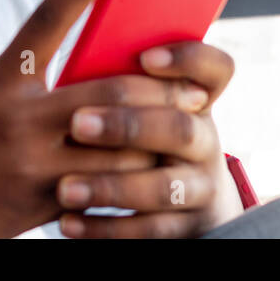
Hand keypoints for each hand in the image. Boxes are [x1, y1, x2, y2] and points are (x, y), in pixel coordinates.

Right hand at [0, 0, 212, 237]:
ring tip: (186, 132)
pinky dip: (126, 184)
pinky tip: (151, 180)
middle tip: (194, 87)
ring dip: (155, 141)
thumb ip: (22, 81)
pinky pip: (98, 191)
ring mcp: (31, 167)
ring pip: (117, 149)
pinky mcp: (39, 207)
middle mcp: (18, 120)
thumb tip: (77, 66)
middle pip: (109, 94)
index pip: (48, 19)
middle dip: (159, 90)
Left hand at [55, 39, 244, 237]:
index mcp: (195, 100)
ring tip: (65, 189)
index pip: (214, 69)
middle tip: (76, 123)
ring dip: (111, 187)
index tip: (145, 57)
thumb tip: (79, 49)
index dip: (188, 59)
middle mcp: (205, 141)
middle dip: (127, 125)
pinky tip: (68, 223)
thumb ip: (122, 80)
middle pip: (180, 128)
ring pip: (164, 188)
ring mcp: (202, 186)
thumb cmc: (141, 136)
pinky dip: (106, 228)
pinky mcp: (189, 228)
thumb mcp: (145, 107)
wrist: (180, 204)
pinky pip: (150, 231)